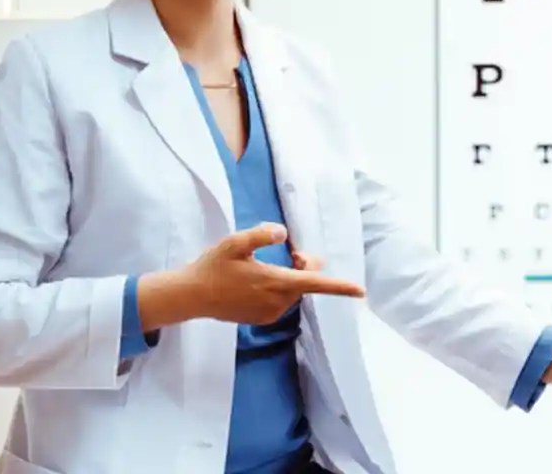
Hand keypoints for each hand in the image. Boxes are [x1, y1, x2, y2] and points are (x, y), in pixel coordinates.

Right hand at [183, 223, 364, 323]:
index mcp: (275, 282)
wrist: (191, 296)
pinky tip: (260, 280)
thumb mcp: (234, 243)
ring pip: (295, 292)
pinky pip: (282, 301)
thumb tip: (283, 233)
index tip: (360, 291)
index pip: (315, 283)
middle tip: (293, 252)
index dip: (340, 287)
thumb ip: (260, 234)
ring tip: (272, 265)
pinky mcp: (262, 319)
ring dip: (293, 278)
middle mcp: (277, 302)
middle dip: (306, 267)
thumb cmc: (213, 267)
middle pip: (307, 283)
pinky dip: (281, 289)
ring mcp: (270, 313)